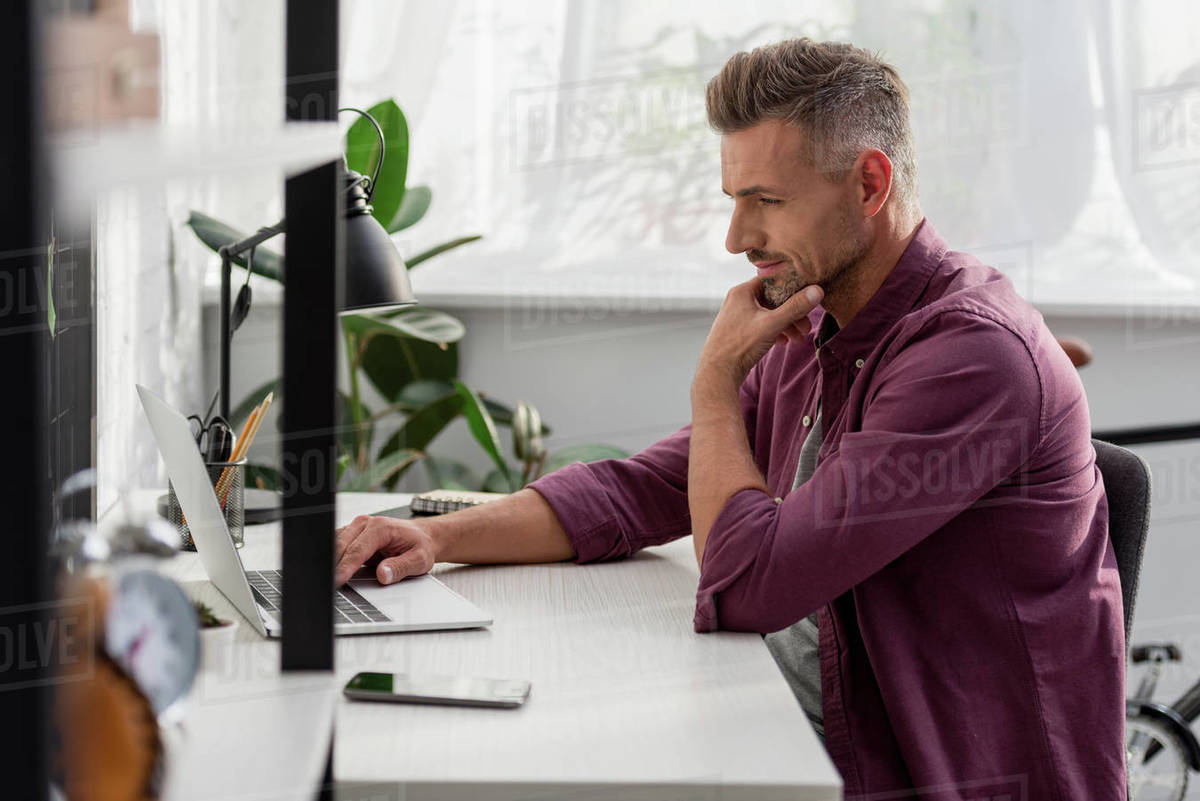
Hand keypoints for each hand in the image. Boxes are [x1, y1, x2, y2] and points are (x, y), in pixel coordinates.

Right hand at [334, 515, 437, 585]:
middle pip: (341, 546)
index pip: (358, 550)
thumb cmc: (419, 545)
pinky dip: (332, 558)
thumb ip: (400, 567)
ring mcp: (356, 528)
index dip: (346, 566)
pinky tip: (333, 570)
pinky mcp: (351, 535)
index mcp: (381, 528)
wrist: (421, 536)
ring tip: (330, 579)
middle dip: (333, 565)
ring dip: (331, 562)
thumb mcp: (419, 559)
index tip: (338, 580)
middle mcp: (365, 524)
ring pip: (335, 544)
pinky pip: (336, 545)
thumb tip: (383, 575)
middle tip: (329, 584)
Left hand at [695, 279, 822, 388]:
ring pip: (768, 314)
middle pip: (772, 299)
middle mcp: (738, 300)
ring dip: (786, 324)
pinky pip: (761, 325)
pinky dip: (774, 331)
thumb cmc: (741, 345)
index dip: (791, 288)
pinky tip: (784, 342)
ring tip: (799, 338)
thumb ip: (795, 307)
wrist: (718, 373)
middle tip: (806, 326)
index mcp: (742, 292)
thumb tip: (817, 290)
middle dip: (792, 313)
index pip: (772, 280)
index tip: (807, 299)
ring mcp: (737, 316)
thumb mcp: (772, 324)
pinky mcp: (739, 331)